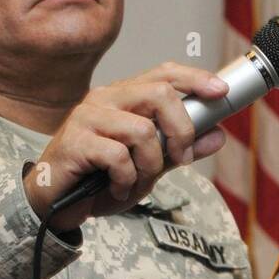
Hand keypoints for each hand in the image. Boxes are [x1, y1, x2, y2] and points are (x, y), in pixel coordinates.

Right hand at [24, 63, 228, 230]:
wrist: (57, 204)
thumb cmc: (99, 180)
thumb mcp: (150, 166)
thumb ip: (181, 149)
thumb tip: (218, 135)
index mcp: (124, 97)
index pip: (164, 74)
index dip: (195, 79)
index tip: (221, 91)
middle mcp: (106, 99)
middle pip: (160, 94)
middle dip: (182, 130)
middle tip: (181, 158)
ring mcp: (88, 117)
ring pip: (143, 130)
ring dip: (150, 165)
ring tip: (138, 180)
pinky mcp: (75, 140)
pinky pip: (118, 156)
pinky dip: (126, 179)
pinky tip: (117, 186)